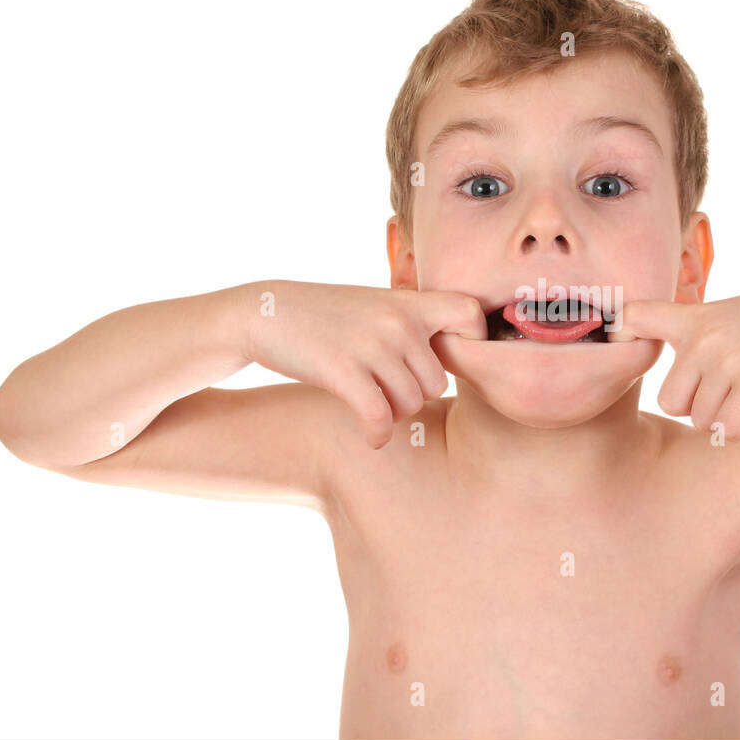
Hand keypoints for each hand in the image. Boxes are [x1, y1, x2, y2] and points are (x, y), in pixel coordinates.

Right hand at [243, 280, 485, 447]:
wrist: (266, 313)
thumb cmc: (327, 316)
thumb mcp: (375, 305)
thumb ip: (412, 323)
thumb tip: (456, 354)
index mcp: (409, 303)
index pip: (470, 314)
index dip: (473, 342)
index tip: (447, 362)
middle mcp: (397, 322)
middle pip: (437, 383)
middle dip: (415, 396)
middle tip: (389, 395)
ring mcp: (372, 346)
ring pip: (413, 404)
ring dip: (395, 414)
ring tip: (375, 405)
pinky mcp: (345, 371)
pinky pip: (381, 417)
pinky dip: (378, 433)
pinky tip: (372, 436)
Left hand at [607, 278, 739, 440]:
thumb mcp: (730, 317)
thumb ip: (696, 337)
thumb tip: (664, 376)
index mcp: (693, 319)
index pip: (632, 317)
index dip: (616, 336)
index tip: (616, 344)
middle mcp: (703, 337)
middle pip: (669, 401)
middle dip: (698, 407)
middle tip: (728, 395)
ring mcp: (728, 359)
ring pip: (702, 420)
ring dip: (727, 418)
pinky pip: (731, 430)